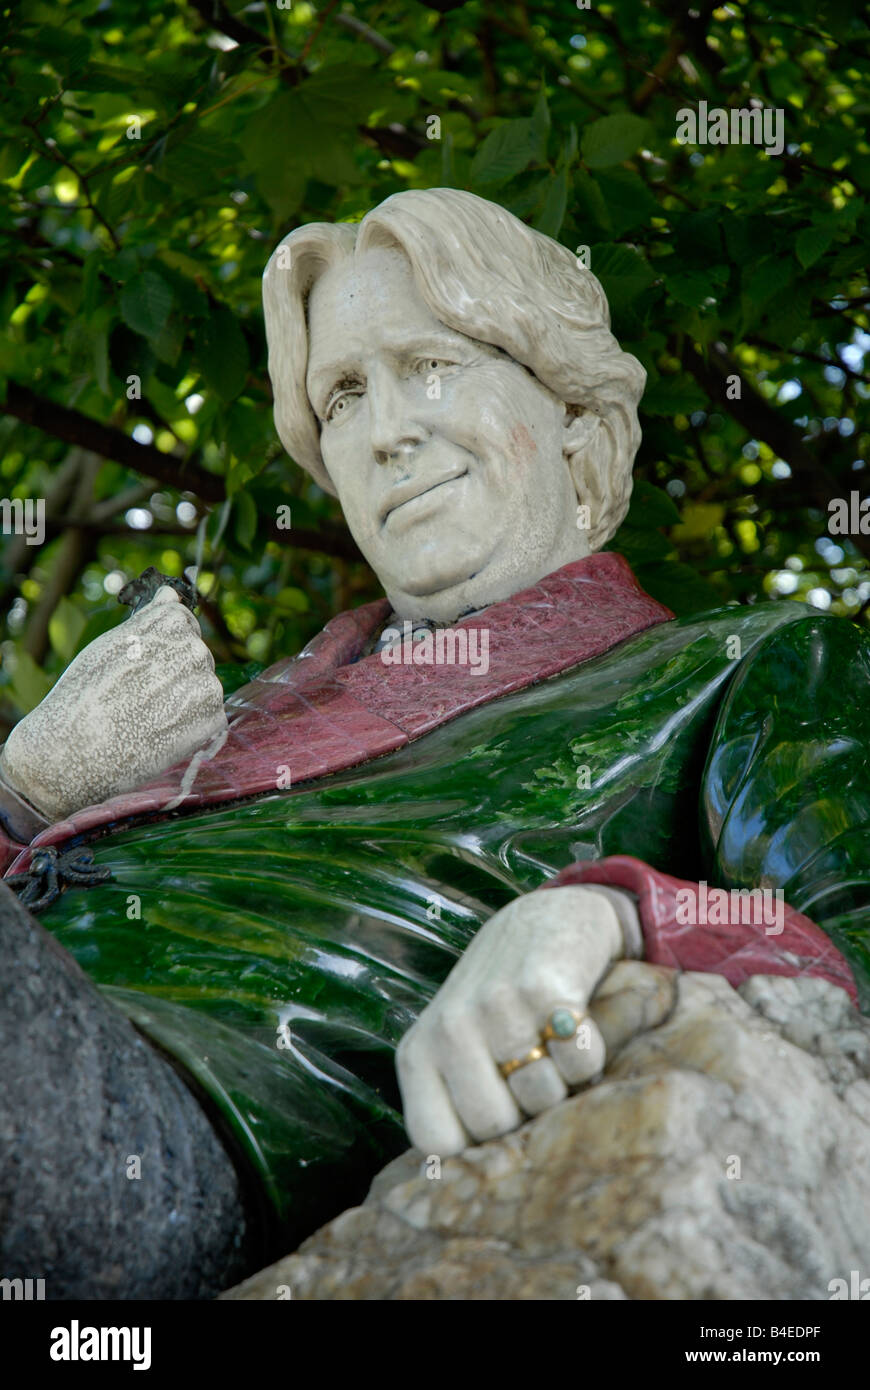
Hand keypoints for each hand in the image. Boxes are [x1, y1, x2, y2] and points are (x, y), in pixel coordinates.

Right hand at [0, 586, 226, 821]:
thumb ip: (148, 619)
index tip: (141, 667)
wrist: (75, 750)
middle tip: (139, 697)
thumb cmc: (84, 694)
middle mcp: (196, 649)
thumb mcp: (111, 643)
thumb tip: (170, 593)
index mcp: (172, 622)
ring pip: (202, 688)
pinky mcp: (213, 720)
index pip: (184, 624)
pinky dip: (189, 727)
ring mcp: (208, 686)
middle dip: (174, 674)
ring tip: (145, 717)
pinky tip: (160, 734)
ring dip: (182, 701)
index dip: (161, 649)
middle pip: (195, 658)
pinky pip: (208, 718)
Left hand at [396, 884, 646, 1155]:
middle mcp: (449, 1029)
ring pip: (542, 1098)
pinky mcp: (544, 989)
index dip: (478, 1145)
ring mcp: (495, 1007)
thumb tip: (473, 1182)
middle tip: (535, 1072)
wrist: (549, 919)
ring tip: (553, 1046)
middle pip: (496, 1127)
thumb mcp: (458, 1046)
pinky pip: (579, 1063)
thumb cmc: (502, 999)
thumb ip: (456, 1102)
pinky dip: (591, 1054)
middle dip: (527, 1114)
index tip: (502, 1119)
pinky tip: (578, 1024)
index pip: (437, 1142)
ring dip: (563, 1084)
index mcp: (418, 1052)